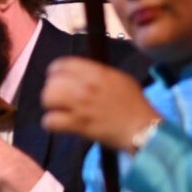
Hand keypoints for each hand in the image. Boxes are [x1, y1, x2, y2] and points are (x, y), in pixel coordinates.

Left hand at [40, 57, 157, 151]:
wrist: (143, 128)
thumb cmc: (134, 104)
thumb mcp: (120, 79)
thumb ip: (99, 73)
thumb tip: (80, 73)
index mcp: (97, 72)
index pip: (62, 64)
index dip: (55, 72)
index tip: (57, 79)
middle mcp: (86, 85)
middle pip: (52, 81)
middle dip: (52, 90)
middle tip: (58, 99)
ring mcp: (81, 105)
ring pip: (48, 97)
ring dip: (50, 105)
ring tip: (57, 111)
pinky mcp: (78, 124)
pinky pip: (50, 120)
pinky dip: (50, 123)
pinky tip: (58, 125)